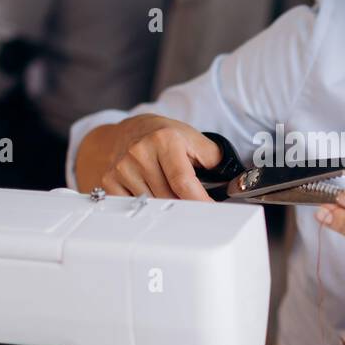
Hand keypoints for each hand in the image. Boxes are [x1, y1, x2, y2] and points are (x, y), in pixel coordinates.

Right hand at [99, 115, 223, 200]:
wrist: (128, 130)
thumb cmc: (165, 136)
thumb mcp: (193, 138)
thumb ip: (215, 158)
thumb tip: (234, 181)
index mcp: (164, 140)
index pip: (183, 182)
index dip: (199, 203)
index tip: (211, 214)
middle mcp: (140, 152)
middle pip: (168, 198)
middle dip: (185, 208)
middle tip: (196, 212)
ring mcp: (123, 167)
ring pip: (151, 206)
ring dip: (165, 210)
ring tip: (170, 198)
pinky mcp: (109, 180)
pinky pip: (131, 207)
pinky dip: (144, 209)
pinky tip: (150, 198)